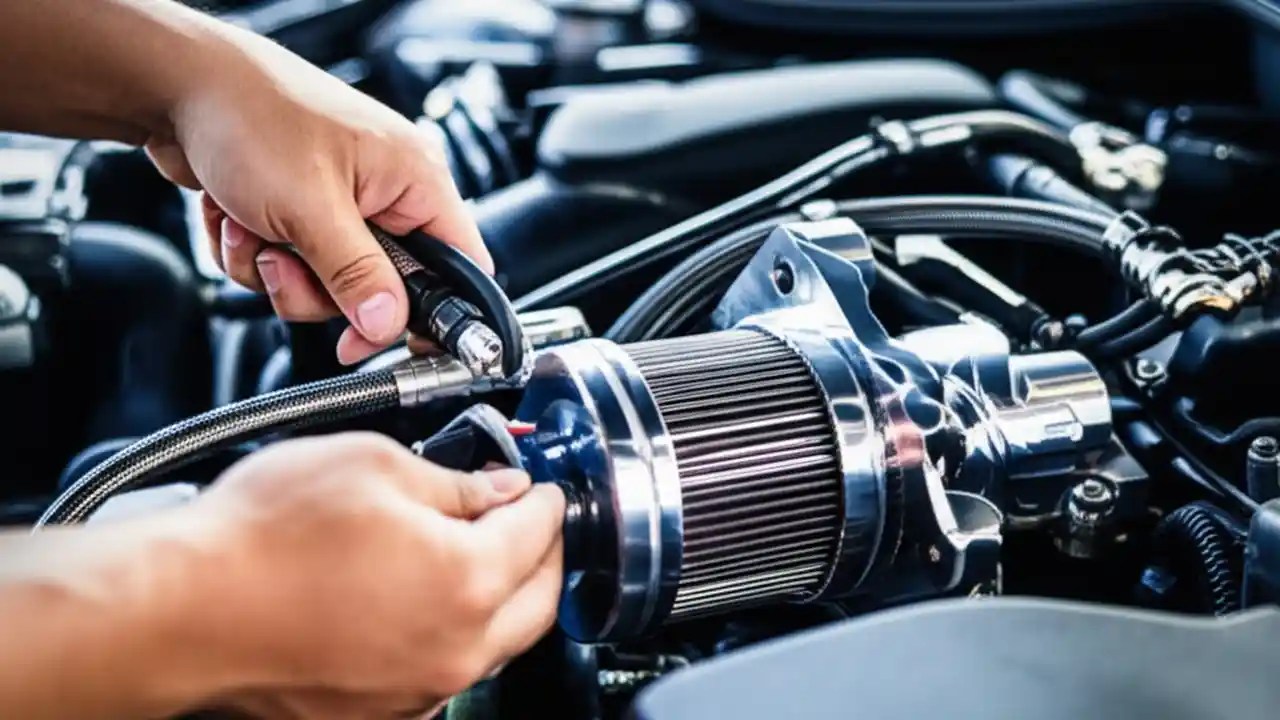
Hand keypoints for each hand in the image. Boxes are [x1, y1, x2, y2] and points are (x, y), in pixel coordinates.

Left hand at [146, 26, 489, 364]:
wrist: (176, 83)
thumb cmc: (250, 114)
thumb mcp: (310, 208)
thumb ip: (356, 274)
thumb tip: (388, 323)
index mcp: (414, 179)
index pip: (460, 264)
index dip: (436, 313)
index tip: (393, 340)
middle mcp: (384, 191)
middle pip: (381, 287)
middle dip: (319, 289)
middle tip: (285, 263)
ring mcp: (340, 202)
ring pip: (325, 285)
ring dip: (276, 271)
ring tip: (249, 227)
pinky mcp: (299, 210)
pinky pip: (289, 267)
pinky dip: (252, 254)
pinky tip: (233, 216)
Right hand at [181, 433, 563, 717]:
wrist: (182, 610)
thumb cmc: (262, 539)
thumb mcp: (373, 466)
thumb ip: (455, 482)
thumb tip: (497, 491)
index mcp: (470, 580)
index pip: (540, 531)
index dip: (545, 498)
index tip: (540, 486)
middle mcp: (456, 648)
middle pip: (537, 599)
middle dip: (544, 554)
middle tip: (533, 522)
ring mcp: (419, 690)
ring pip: (495, 643)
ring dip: (503, 599)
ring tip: (481, 555)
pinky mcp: (381, 712)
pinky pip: (444, 671)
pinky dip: (453, 634)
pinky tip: (426, 600)